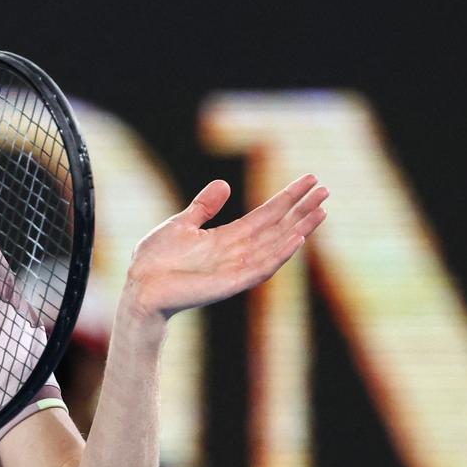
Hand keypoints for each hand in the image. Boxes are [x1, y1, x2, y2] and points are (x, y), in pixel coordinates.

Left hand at [125, 174, 328, 320]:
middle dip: (301, 210)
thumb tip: (224, 183)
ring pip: (276, 245)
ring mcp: (237, 268)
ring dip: (299, 229)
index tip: (309, 180)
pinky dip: (280, 253)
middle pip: (277, 227)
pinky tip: (297, 238)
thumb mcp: (181, 224)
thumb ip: (204, 207)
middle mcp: (237, 252)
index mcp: (227, 238)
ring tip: (321, 211)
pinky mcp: (231, 282)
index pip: (266, 214)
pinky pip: (261, 267)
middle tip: (326, 190)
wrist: (140, 287)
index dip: (287, 197)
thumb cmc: (156, 260)